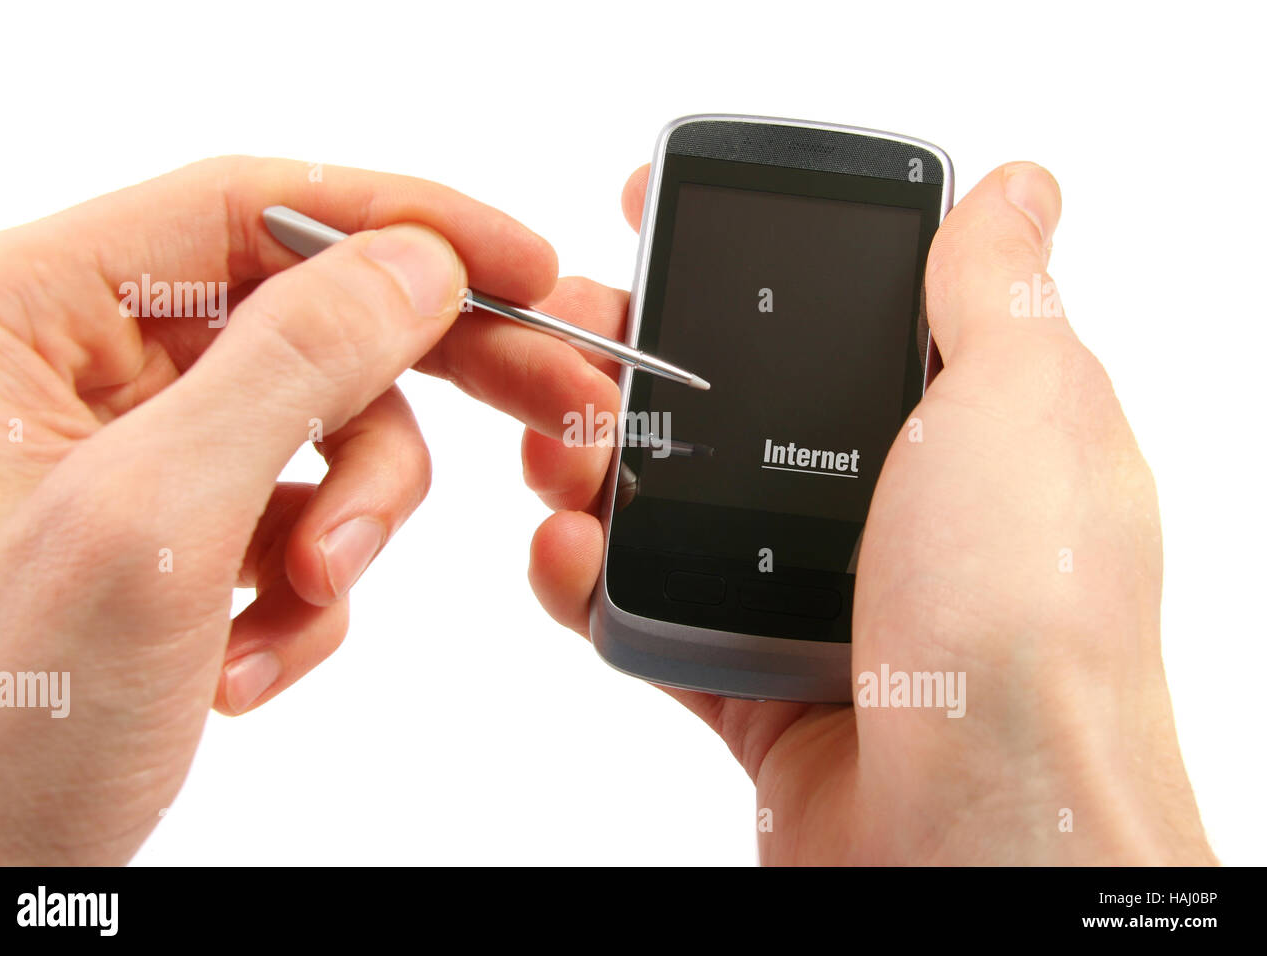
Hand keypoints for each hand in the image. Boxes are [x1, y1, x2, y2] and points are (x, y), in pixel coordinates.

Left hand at [0, 157, 617, 863]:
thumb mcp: (154, 528)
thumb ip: (293, 370)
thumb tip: (418, 265)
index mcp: (23, 315)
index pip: (246, 209)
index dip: (401, 222)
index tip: (523, 268)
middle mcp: (73, 371)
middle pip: (303, 317)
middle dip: (420, 384)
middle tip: (551, 405)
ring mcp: (126, 460)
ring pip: (318, 433)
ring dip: (346, 530)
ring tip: (296, 608)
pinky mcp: (170, 540)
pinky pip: (294, 522)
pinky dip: (304, 596)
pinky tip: (247, 663)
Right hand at [522, 162, 1215, 863]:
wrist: (978, 833)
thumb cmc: (1026, 619)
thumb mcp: (1023, 405)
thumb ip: (991, 289)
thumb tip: (1014, 190)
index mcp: (952, 427)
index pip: (826, 312)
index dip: (739, 259)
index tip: (657, 219)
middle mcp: (881, 507)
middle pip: (726, 403)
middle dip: (633, 361)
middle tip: (576, 341)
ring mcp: (808, 593)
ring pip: (668, 504)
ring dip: (589, 464)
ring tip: (555, 447)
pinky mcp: (747, 678)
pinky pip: (642, 610)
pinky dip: (586, 578)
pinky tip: (564, 546)